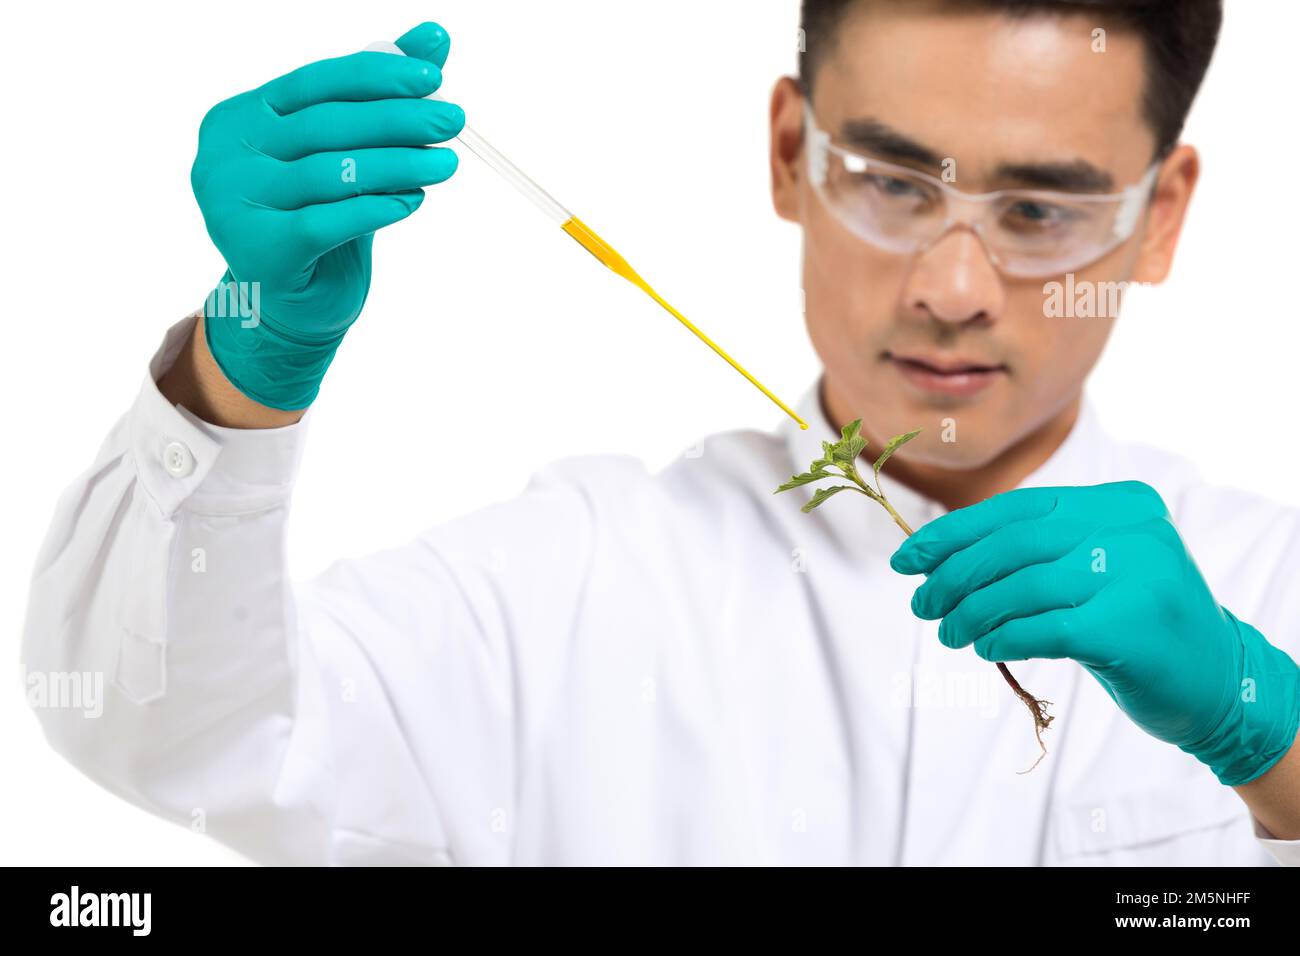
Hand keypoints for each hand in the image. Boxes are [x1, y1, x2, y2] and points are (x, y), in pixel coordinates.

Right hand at [190, 22, 464, 409]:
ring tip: (446, 162)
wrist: (291, 304)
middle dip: (397, 120)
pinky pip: (327, 221)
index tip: (433, 76)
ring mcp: (232, 202)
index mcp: (242, 116)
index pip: (317, 81)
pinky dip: (375, 208)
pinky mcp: (256, 249)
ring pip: (331, 173)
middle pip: (327, 126)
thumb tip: (435, 36)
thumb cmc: (317, 218)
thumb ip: (379, 95)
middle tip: (452, 119)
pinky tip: (412, 202)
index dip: (377, 76)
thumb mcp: (347, 154)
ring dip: (398, 164)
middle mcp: (225, 154)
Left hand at [889, 480, 1298, 785]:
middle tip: (922, 606)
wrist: (1219, 683)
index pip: (1015, 510)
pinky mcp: (1130, 627)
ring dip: (971, 614)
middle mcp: (1132, 529)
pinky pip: (1043, 629)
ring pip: (1022, 588)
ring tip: (951, 633)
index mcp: (1119, 503)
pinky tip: (988, 649)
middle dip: (953, 577)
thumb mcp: (1092, 571)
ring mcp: (1136, 575)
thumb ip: (1029, 555)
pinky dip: (1005, 639)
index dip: (953, 534)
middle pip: (1012, 546)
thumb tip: (932, 557)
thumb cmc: (1136, 623)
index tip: (908, 559)